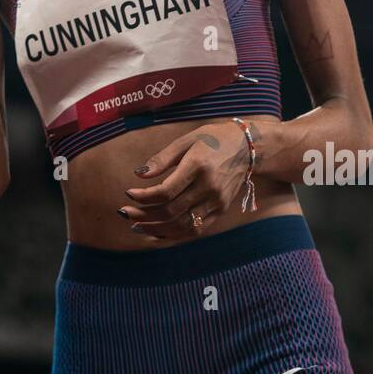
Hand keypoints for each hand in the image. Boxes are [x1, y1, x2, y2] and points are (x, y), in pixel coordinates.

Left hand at [120, 118, 259, 239]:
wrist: (247, 148)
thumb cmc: (212, 139)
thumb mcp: (186, 140)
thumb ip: (162, 158)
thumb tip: (139, 174)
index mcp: (198, 166)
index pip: (165, 191)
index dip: (143, 197)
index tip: (128, 193)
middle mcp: (208, 187)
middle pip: (171, 211)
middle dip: (144, 216)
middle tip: (125, 213)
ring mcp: (216, 201)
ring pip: (182, 225)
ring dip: (157, 229)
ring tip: (137, 226)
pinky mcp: (220, 210)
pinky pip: (195, 229)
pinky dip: (174, 234)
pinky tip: (158, 231)